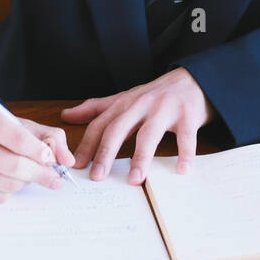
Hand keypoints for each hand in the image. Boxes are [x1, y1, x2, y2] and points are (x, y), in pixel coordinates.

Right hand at [0, 100, 75, 203]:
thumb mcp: (15, 121)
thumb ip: (47, 136)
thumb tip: (67, 160)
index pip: (16, 138)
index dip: (39, 151)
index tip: (51, 159)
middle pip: (14, 166)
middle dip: (40, 173)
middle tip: (55, 178)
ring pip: (8, 184)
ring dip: (25, 182)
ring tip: (26, 173)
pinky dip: (9, 191)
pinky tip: (7, 179)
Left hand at [61, 68, 213, 184]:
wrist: (192, 79)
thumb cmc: (155, 95)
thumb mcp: (125, 98)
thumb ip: (97, 108)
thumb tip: (67, 115)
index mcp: (125, 103)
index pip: (101, 124)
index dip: (88, 144)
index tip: (77, 165)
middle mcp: (142, 105)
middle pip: (119, 128)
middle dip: (106, 152)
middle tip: (97, 176)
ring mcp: (165, 109)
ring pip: (149, 133)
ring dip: (141, 157)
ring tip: (135, 180)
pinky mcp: (188, 115)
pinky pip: (186, 136)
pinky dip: (185, 153)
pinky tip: (182, 170)